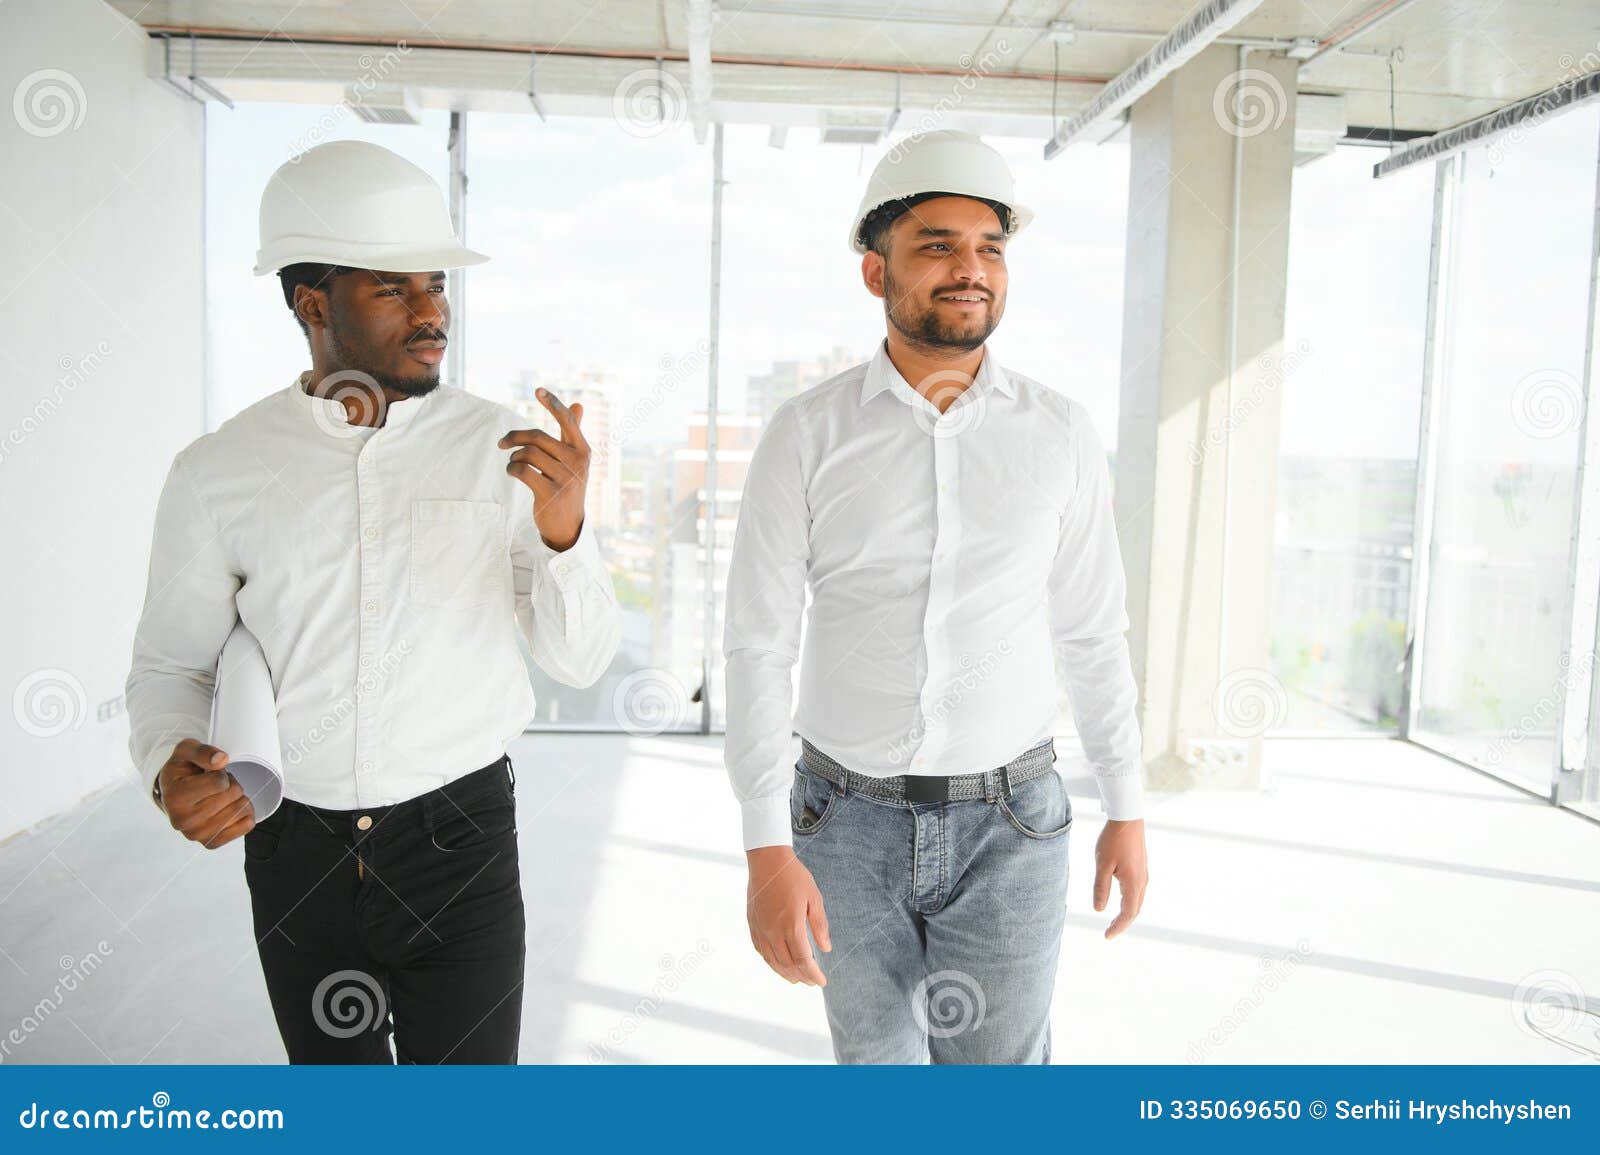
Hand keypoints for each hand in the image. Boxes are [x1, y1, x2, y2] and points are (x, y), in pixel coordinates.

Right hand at [157, 739, 253, 848]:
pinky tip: (228, 808)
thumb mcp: (186, 750)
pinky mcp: (211, 843)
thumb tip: (222, 760)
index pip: (220, 782)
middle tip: (214, 785)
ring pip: (242, 808)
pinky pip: (247, 824)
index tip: (208, 774)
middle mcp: (183, 821)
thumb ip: (202, 752)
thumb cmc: (183, 770)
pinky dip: (244, 813)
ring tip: (218, 796)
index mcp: (174, 798)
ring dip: (236, 798)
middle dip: (230, 784)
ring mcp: (197, 835)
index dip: (221, 773)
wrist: (175, 794)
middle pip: (233, 794)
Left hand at [498, 387, 589, 551]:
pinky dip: (512, 469)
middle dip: (515, 437)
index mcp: (583, 451)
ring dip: (514, 457)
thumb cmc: (567, 487)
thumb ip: (574, 433)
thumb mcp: (574, 460)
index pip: (567, 421)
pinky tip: (513, 472)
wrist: (568, 525)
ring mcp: (565, 479)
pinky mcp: (550, 494)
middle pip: (538, 437)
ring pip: (528, 454)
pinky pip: (523, 471)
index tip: (538, 390)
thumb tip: (578, 405)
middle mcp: (577, 463)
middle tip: (502, 443)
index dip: (552, 404)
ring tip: (513, 463)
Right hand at [746, 845, 830, 985]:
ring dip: (785, 974)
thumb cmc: (794, 877)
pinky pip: (761, 950)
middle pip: (787, 964)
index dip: (813, 974)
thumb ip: (820, 925)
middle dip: (801, 976)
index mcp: (791, 924)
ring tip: (797, 979)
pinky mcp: (753, 924)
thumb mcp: (814, 898)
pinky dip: (771, 962)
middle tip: (812, 982)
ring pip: (772, 961)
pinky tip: (778, 964)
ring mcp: (761, 929)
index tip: (822, 981)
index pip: (803, 959)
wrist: (767, 861)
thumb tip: (826, 948)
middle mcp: (773, 931)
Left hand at [1094, 818, 1147, 937]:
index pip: (1127, 913)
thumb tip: (1099, 910)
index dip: (1117, 927)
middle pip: (1134, 910)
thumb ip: (1101, 888)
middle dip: (1122, 923)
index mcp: (1133, 884)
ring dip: (1127, 913)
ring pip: (1137, 901)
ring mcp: (1143, 874)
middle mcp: (1142, 882)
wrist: (1128, 817)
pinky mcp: (1141, 868)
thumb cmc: (1113, 840)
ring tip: (1114, 921)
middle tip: (1109, 933)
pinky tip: (1122, 901)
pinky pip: (1137, 892)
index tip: (1106, 936)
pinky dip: (1130, 902)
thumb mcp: (1102, 865)